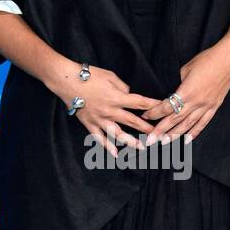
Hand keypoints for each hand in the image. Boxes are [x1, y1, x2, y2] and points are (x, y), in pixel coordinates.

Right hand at [47, 58, 164, 158]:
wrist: (66, 80)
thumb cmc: (89, 75)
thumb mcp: (110, 76)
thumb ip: (123, 87)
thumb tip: (130, 94)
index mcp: (117, 97)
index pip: (140, 103)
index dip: (153, 106)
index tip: (163, 109)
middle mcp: (110, 111)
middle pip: (132, 121)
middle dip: (147, 128)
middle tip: (158, 134)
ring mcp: (99, 119)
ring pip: (118, 134)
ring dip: (130, 142)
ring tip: (141, 148)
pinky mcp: (89, 124)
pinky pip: (99, 138)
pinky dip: (107, 147)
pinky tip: (116, 154)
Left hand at [139, 38, 229, 143]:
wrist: (228, 59)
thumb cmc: (207, 60)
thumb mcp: (186, 69)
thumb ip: (177, 83)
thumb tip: (170, 91)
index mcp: (187, 92)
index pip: (167, 106)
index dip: (155, 113)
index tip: (146, 116)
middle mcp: (196, 102)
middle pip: (175, 120)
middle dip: (161, 131)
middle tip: (150, 140)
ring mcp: (206, 106)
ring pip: (188, 124)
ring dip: (175, 135)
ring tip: (164, 142)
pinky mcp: (214, 107)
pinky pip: (203, 123)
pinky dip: (195, 132)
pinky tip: (187, 140)